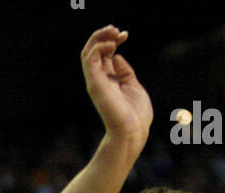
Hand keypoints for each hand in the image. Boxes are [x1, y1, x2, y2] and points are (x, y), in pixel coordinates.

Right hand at [81, 26, 152, 145]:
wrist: (133, 131)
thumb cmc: (136, 115)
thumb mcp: (133, 86)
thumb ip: (124, 71)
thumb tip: (116, 56)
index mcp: (110, 81)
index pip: (104, 54)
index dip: (113, 40)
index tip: (125, 35)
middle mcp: (100, 80)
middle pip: (94, 51)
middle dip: (104, 35)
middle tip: (117, 30)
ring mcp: (96, 82)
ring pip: (87, 52)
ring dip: (99, 37)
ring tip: (113, 32)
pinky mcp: (95, 83)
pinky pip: (90, 59)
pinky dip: (99, 46)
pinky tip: (111, 44)